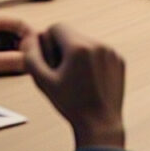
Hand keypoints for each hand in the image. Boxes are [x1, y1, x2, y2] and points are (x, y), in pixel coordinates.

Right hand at [24, 24, 125, 148]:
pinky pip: (100, 52)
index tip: (50, 60)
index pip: (57, 27)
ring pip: (86, 43)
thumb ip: (32, 57)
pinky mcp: (119, 59)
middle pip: (72, 35)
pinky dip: (92, 61)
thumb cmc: (72, 105)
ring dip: (78, 55)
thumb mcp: (43, 82)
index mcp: (79, 47)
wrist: (100, 122)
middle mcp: (98, 44)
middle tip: (60, 72)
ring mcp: (111, 51)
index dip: (48, 43)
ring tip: (76, 79)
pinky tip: (89, 81)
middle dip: (63, 49)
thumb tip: (30, 37)